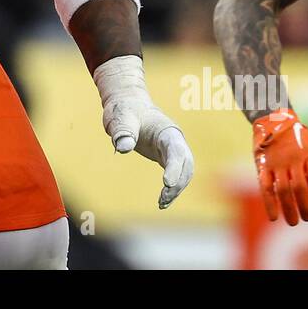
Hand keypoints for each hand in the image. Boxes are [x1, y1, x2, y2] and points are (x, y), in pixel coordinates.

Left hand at [93, 55, 194, 208]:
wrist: (128, 105)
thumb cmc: (125, 110)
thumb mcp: (121, 118)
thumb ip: (122, 131)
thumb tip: (122, 148)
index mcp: (166, 129)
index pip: (176, 150)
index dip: (174, 167)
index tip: (166, 183)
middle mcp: (174, 140)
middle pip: (186, 164)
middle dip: (178, 183)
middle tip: (162, 199)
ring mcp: (173, 149)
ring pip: (184, 172)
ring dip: (176, 189)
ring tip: (161, 203)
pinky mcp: (167, 157)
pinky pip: (176, 175)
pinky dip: (172, 189)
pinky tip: (162, 202)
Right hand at [252, 108, 307, 225]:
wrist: (271, 118)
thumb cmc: (298, 135)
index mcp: (307, 153)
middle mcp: (291, 158)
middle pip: (299, 187)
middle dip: (304, 206)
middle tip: (307, 218)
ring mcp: (276, 163)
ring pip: (283, 189)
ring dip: (288, 208)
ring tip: (293, 222)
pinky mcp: (262, 166)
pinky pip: (265, 186)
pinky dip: (269, 203)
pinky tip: (273, 217)